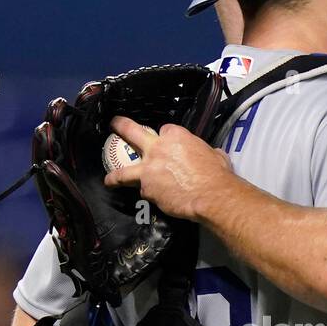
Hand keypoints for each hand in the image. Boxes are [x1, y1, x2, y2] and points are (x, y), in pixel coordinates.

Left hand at [105, 118, 232, 220]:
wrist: (212, 195)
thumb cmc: (217, 174)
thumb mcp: (215, 155)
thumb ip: (205, 153)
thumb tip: (211, 156)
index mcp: (176, 136)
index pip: (164, 131)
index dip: (165, 139)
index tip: (168, 146)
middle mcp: (158, 148)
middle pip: (132, 132)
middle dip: (121, 127)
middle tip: (113, 124)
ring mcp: (149, 169)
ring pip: (124, 171)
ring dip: (115, 175)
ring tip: (109, 180)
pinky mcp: (147, 189)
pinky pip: (144, 192)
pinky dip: (149, 196)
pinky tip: (153, 200)